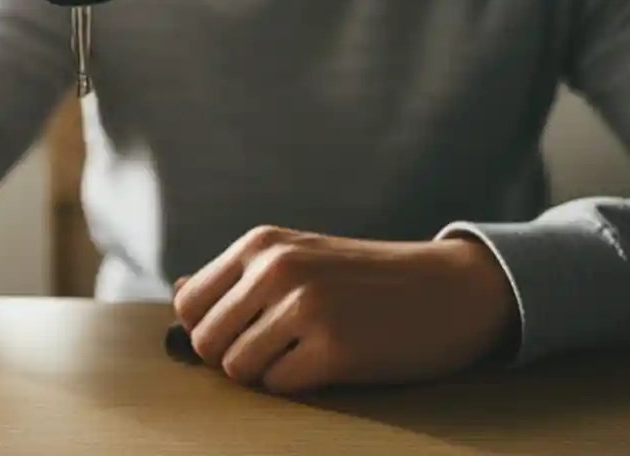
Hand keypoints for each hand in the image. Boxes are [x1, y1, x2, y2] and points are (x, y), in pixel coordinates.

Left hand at [172, 226, 517, 393]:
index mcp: (262, 243)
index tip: (242, 332)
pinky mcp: (333, 348)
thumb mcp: (300, 255)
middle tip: (278, 348)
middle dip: (232, 355)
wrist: (450, 288)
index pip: (189, 303)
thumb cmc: (368, 278)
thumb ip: (239, 275)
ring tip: (304, 352)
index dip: (208, 328)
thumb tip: (179, 292)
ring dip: (266, 372)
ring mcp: (304, 307)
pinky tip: (331, 362)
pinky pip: (277, 386)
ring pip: (236, 368)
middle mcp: (277, 268)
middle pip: (205, 341)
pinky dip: (298, 384)